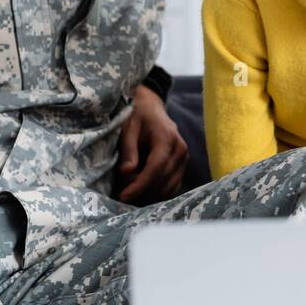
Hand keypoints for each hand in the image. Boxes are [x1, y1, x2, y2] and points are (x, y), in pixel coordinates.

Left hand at [116, 83, 187, 204]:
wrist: (151, 108)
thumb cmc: (137, 115)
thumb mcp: (128, 127)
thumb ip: (128, 149)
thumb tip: (126, 172)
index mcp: (167, 138)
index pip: (155, 168)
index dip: (140, 185)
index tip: (123, 196)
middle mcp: (180, 150)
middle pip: (162, 180)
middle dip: (141, 189)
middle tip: (122, 186)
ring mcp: (184, 159)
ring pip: (168, 188)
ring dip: (149, 192)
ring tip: (131, 183)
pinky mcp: (182, 166)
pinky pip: (172, 187)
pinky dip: (157, 191)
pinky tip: (143, 185)